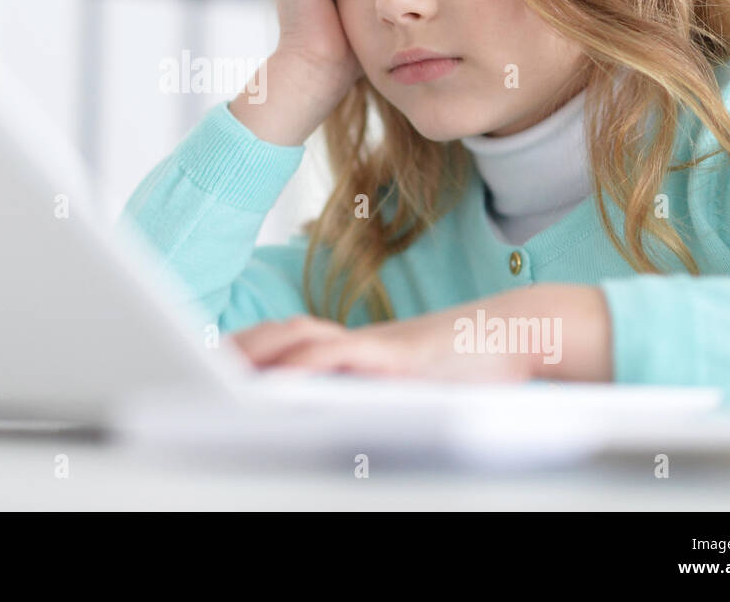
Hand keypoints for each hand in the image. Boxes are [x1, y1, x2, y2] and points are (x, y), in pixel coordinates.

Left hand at [228, 285, 612, 382]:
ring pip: (306, 343)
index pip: (294, 340)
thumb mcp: (415, 376)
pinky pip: (343, 358)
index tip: (219, 357)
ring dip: (263, 355)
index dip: (255, 349)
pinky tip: (281, 380)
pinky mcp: (399, 357)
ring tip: (226, 370)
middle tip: (205, 360)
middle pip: (288, 337)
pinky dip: (308, 365)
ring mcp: (379, 348)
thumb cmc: (475, 362)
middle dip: (244, 351)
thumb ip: (375, 381)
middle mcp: (362, 344)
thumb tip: (336, 399)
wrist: (524, 330)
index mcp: (360, 349)